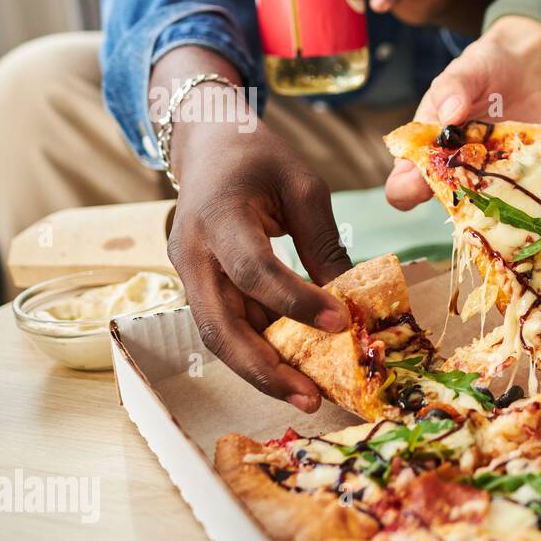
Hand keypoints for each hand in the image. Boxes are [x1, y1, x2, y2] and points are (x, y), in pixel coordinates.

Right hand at [159, 51, 352, 410]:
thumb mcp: (303, 185)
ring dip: (261, 370)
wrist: (207, 144)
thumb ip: (323, 242)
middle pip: (220, 325)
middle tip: (311, 397)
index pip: (254, 270)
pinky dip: (259, 350)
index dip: (295, 302)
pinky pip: (228, 326)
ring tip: (308, 395)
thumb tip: (351, 301)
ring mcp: (189, 273)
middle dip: (265, 368)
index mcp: (217, 216)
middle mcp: (192, 253)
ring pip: (220, 336)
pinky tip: (296, 369)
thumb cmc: (258, 157)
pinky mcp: (200, 286)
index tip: (341, 322)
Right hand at [385, 16, 540, 209]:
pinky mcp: (518, 177)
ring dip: (497, 197)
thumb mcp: (465, 71)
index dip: (407, 190)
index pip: (403, 185)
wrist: (526, 71)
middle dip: (460, 196)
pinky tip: (538, 169)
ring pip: (486, 207)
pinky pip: (522, 196)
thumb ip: (453, 89)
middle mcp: (455, 171)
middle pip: (446, 202)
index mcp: (427, 149)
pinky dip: (529, 189)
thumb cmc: (483, 71)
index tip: (425, 180)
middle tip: (477, 173)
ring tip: (510, 171)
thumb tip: (450, 115)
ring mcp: (488, 178)